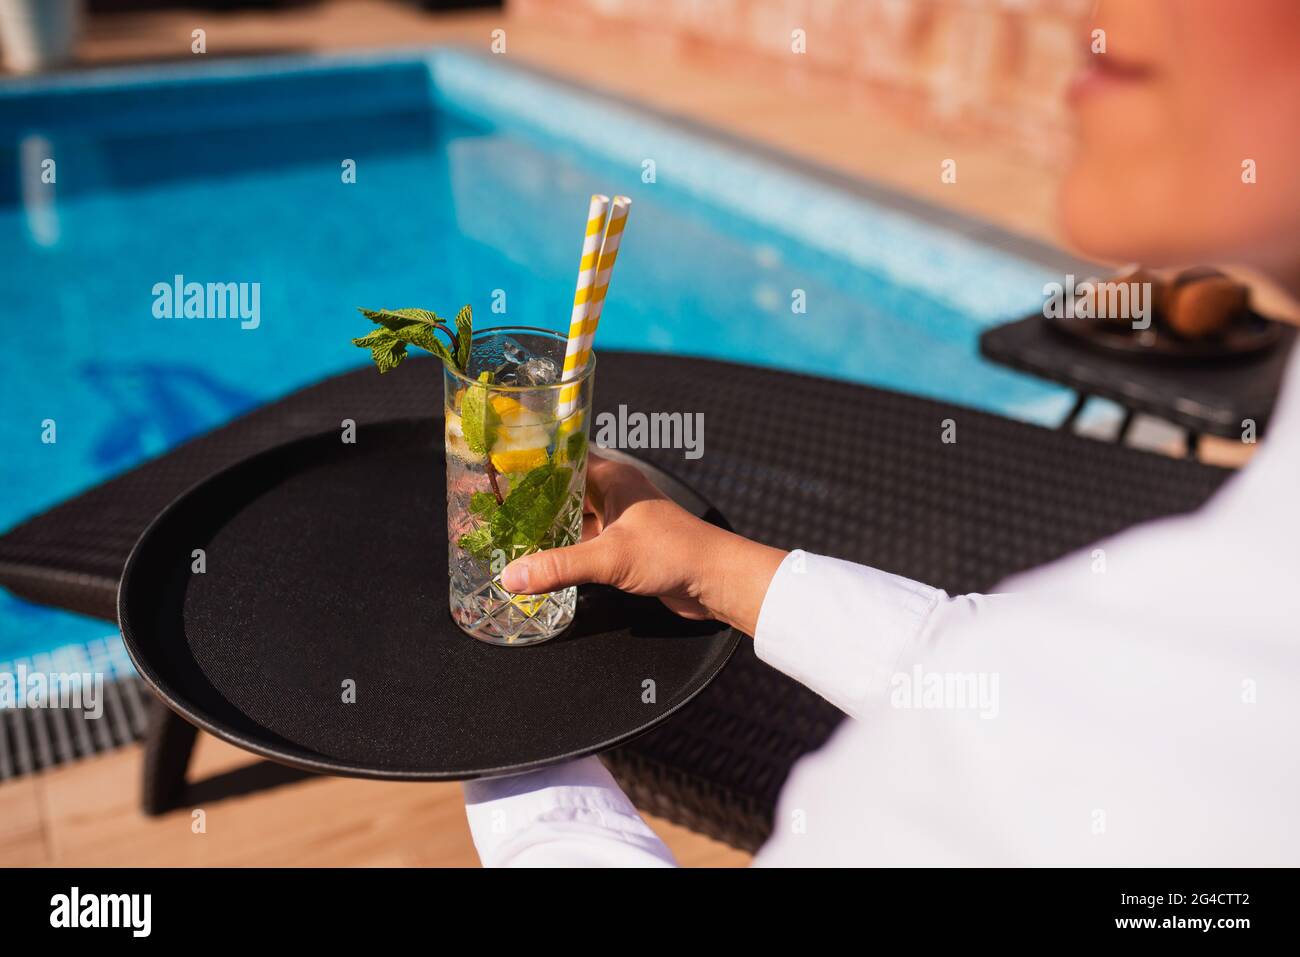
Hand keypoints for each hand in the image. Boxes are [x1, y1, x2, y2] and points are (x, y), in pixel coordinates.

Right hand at [500, 454, 787, 635]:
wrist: (716, 582)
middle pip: (563, 489)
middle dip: (531, 498)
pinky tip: (539, 560)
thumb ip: (560, 566)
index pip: (563, 456)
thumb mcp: (610, 558)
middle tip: (491, 505)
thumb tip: (512, 575)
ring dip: (546, 526)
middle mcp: (614, 494)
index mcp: (613, 477)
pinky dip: (562, 549)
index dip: (531, 459)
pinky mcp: (623, 547)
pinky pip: (583, 542)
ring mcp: (619, 521)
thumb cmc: (676, 554)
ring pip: (572, 517)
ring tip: (506, 532)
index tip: (497, 466)